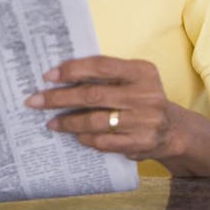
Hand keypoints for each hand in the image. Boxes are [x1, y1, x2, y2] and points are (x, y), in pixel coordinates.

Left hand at [25, 56, 180, 162]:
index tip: (48, 75)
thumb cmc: (141, 97)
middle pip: (93, 95)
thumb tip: (60, 74)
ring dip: (68, 122)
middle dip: (60, 98)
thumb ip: (105, 74)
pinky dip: (86, 138)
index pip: (100, 66)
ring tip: (51, 122)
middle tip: (36, 101)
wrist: (174, 130)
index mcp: (142, 71)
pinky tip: (74, 135)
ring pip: (96, 121)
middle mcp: (146, 94)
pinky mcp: (142, 144)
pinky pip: (105, 141)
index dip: (72, 70)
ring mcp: (146, 121)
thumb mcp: (132, 78)